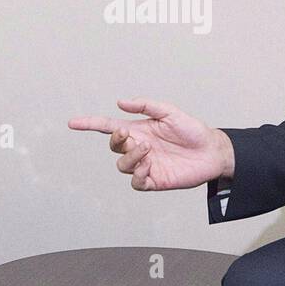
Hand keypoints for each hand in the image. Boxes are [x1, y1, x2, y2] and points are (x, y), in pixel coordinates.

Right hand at [68, 97, 233, 190]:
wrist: (211, 151)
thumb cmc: (191, 130)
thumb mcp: (169, 112)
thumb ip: (146, 106)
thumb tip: (120, 103)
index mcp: (138, 130)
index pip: (108, 128)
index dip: (89, 125)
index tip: (73, 123)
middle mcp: (138, 148)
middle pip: (113, 147)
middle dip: (117, 141)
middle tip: (132, 136)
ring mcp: (145, 165)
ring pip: (122, 165)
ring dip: (130, 157)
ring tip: (147, 150)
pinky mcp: (154, 180)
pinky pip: (136, 182)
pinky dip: (137, 175)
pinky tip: (148, 167)